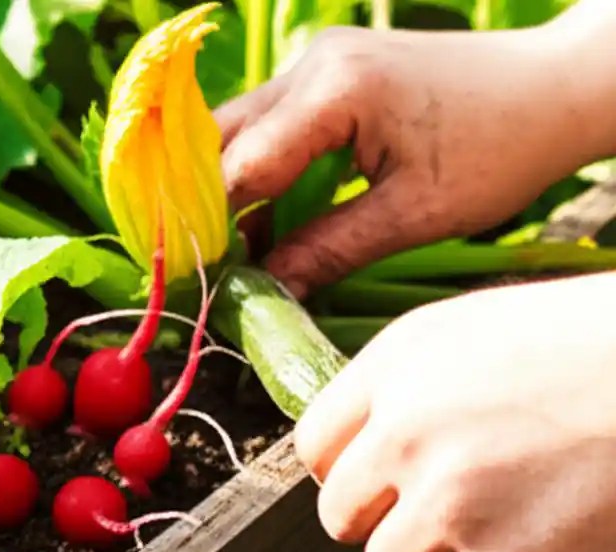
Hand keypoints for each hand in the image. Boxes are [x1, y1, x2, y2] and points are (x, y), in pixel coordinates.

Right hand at [213, 18, 615, 297]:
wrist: (558, 87)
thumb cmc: (504, 147)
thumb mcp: (416, 214)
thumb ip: (332, 248)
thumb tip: (268, 289)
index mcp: (334, 91)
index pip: (241, 164)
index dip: (211, 225)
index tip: (194, 277)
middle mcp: (314, 64)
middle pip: (223, 137)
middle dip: (206, 203)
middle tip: (200, 266)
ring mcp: (320, 62)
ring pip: (243, 129)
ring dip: (232, 188)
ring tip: (232, 252)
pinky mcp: (332, 72)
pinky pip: (273, 124)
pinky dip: (262, 170)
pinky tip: (266, 219)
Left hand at [296, 271, 615, 551]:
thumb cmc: (590, 342)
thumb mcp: (474, 327)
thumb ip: (404, 379)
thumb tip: (361, 435)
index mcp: (397, 366)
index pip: (313, 445)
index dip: (341, 470)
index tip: (369, 480)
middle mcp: (409, 431)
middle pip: (339, 514)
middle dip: (381, 518)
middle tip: (431, 508)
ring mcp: (453, 499)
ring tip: (480, 531)